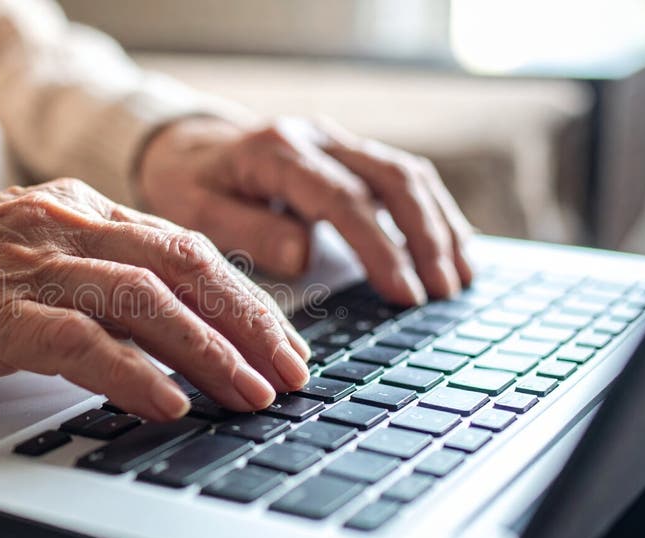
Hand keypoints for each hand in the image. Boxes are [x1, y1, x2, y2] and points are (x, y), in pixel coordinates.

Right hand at [0, 178, 310, 420]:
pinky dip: (133, 372)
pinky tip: (170, 402)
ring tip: (250, 393)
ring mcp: (30, 264)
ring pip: (145, 301)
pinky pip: (81, 339)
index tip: (282, 341)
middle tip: (290, 371)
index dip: (245, 297)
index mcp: (81, 211)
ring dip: (209, 351)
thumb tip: (174, 323)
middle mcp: (66, 226)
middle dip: (249, 321)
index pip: (186, 248)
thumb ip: (99, 273)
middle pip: (184, 267)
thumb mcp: (36, 255)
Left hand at [138, 116, 474, 304]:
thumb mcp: (195, 211)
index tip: (405, 293)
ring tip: (459, 278)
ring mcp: (337, 143)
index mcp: (277, 151)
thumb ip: (247, 232)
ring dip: (439, 225)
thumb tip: (305, 256)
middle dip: (424, 237)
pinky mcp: (350, 155)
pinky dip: (432, 212)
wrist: (186, 147)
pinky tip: (451, 248)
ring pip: (407, 173)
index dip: (380, 247)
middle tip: (442, 292)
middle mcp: (316, 138)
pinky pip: (403, 177)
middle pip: (391, 178)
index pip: (343, 198)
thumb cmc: (189, 184)